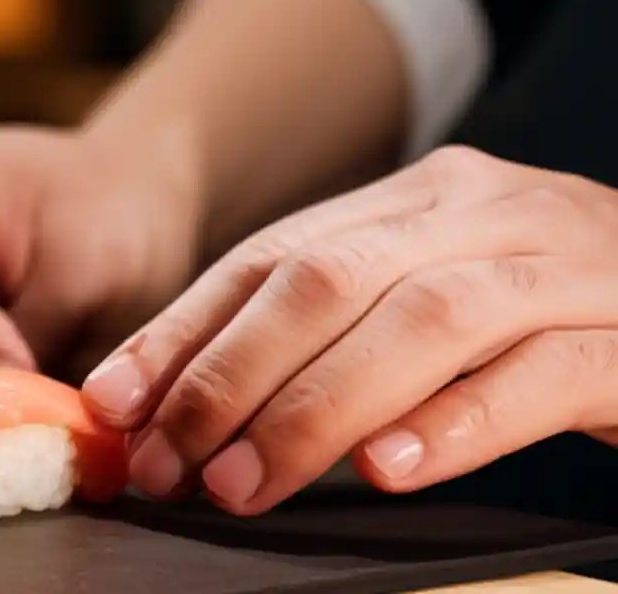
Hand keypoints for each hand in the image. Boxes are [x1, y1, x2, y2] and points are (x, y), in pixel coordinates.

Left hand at [82, 145, 617, 513]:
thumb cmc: (548, 320)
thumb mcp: (429, 301)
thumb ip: (331, 333)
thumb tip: (186, 402)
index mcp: (419, 198)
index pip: (271, 255)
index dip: (183, 331)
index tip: (113, 402)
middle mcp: (485, 211)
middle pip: (329, 281)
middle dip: (229, 376)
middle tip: (168, 462)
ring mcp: (568, 264)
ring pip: (422, 322)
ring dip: (316, 410)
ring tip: (245, 484)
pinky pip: (540, 375)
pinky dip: (457, 424)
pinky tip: (388, 471)